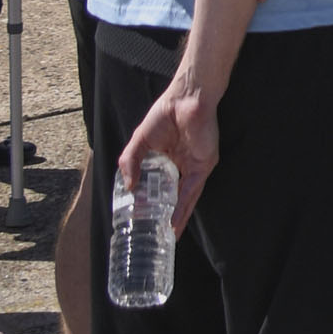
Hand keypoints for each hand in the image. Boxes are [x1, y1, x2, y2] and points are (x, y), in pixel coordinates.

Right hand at [119, 73, 222, 231]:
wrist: (188, 98)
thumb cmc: (165, 114)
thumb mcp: (140, 140)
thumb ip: (131, 162)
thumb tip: (128, 187)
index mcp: (168, 161)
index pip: (159, 186)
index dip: (150, 202)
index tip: (140, 219)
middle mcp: (182, 167)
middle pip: (173, 196)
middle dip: (165, 215)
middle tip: (155, 234)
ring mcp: (193, 168)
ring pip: (185, 199)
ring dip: (177, 218)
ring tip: (168, 235)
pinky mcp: (203, 166)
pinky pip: (192, 191)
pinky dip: (183, 206)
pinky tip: (176, 220)